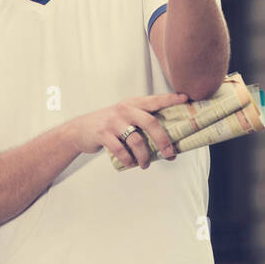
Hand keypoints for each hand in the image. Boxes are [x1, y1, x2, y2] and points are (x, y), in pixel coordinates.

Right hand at [69, 91, 188, 169]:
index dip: (170, 99)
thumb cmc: (108, 124)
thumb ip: (140, 120)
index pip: (155, 100)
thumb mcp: (123, 115)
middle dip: (163, 141)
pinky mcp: (103, 134)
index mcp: (132, 104)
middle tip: (170, 154)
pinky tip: (131, 163)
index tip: (185, 98)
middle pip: (150, 123)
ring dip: (144, 156)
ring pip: (137, 141)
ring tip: (145, 164)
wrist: (79, 129)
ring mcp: (113, 121)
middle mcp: (124, 110)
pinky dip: (128, 160)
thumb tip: (165, 138)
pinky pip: (121, 150)